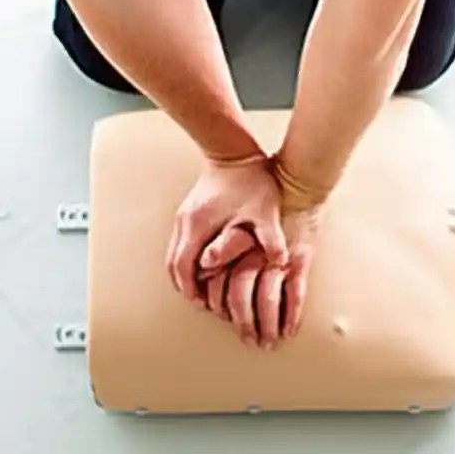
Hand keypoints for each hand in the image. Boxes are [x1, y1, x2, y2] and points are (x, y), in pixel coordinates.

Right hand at [165, 155, 289, 304]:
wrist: (235, 151)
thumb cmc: (251, 180)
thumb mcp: (266, 211)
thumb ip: (271, 238)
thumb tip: (281, 262)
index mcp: (198, 225)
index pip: (183, 267)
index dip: (192, 289)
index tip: (204, 304)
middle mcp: (185, 222)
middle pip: (173, 265)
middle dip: (185, 286)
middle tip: (203, 302)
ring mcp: (184, 216)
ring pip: (173, 255)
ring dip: (185, 274)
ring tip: (203, 289)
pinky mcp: (189, 212)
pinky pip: (180, 244)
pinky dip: (187, 260)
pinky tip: (205, 267)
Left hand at [201, 207, 321, 348]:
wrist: (293, 188)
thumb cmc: (260, 207)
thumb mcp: (234, 223)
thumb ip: (219, 247)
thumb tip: (202, 271)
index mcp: (234, 245)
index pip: (220, 282)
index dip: (218, 305)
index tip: (221, 320)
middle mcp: (254, 253)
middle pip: (241, 295)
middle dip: (243, 322)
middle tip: (248, 340)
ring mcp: (278, 258)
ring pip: (268, 299)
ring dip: (267, 325)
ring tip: (267, 342)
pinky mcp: (299, 260)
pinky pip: (295, 294)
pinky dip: (291, 315)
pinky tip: (288, 331)